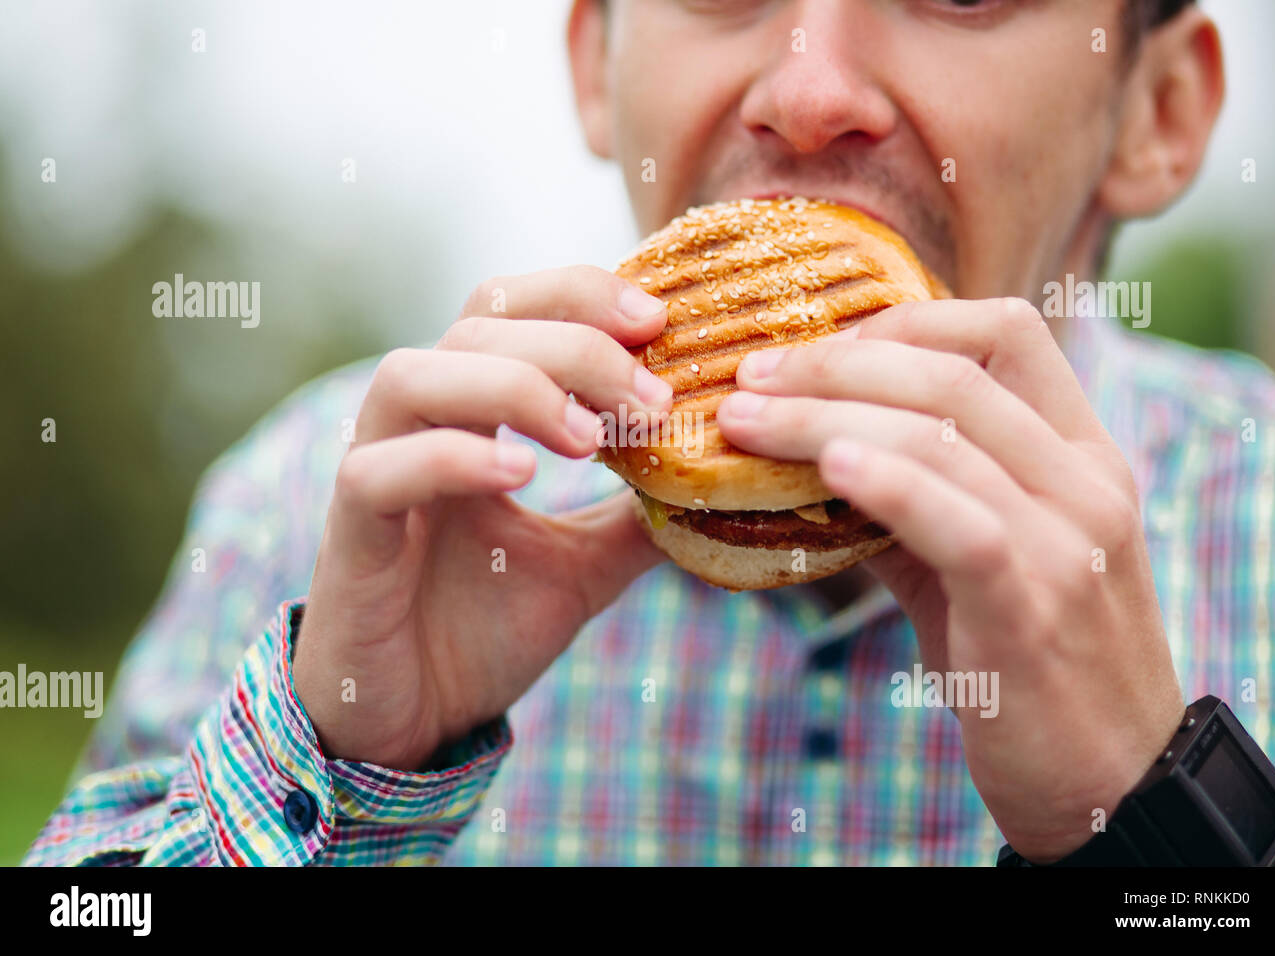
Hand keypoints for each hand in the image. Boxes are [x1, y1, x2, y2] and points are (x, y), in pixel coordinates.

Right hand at [294, 266, 671, 769]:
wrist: (415, 724)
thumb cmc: (483, 633)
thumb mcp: (584, 568)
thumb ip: (634, 520)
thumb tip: (712, 484)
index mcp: (469, 418)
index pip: (510, 309)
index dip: (580, 296)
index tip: (659, 323)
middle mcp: (417, 428)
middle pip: (475, 324)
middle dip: (573, 344)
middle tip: (649, 400)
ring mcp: (375, 473)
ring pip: (413, 376)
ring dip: (513, 387)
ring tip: (591, 441)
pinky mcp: (349, 537)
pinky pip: (379, 471)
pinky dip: (451, 459)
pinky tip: (521, 476)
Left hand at [717, 297, 1184, 862]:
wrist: (1109, 781)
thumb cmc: (1031, 662)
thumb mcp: (979, 559)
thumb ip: (913, 498)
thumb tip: (809, 453)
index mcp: (1079, 453)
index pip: (1006, 330)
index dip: (904, 321)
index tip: (816, 348)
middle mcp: (1086, 481)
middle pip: (953, 374)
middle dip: (836, 363)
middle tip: (751, 376)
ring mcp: (1069, 540)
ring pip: (941, 435)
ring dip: (823, 417)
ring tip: (744, 420)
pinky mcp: (1033, 606)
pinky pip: (956, 520)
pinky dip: (885, 482)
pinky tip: (823, 468)